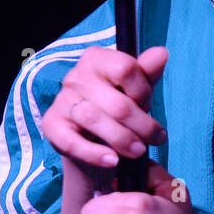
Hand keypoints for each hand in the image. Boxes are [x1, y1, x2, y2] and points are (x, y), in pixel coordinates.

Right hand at [41, 45, 169, 171]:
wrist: (92, 142)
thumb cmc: (117, 109)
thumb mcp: (136, 90)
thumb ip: (147, 73)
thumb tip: (161, 53)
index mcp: (96, 59)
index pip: (125, 68)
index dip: (142, 91)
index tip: (148, 107)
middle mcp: (75, 76)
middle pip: (117, 102)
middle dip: (142, 126)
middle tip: (156, 139)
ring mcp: (61, 101)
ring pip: (94, 119)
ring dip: (122, 140)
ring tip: (138, 152)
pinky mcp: (52, 126)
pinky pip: (72, 142)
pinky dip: (94, 154)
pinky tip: (112, 160)